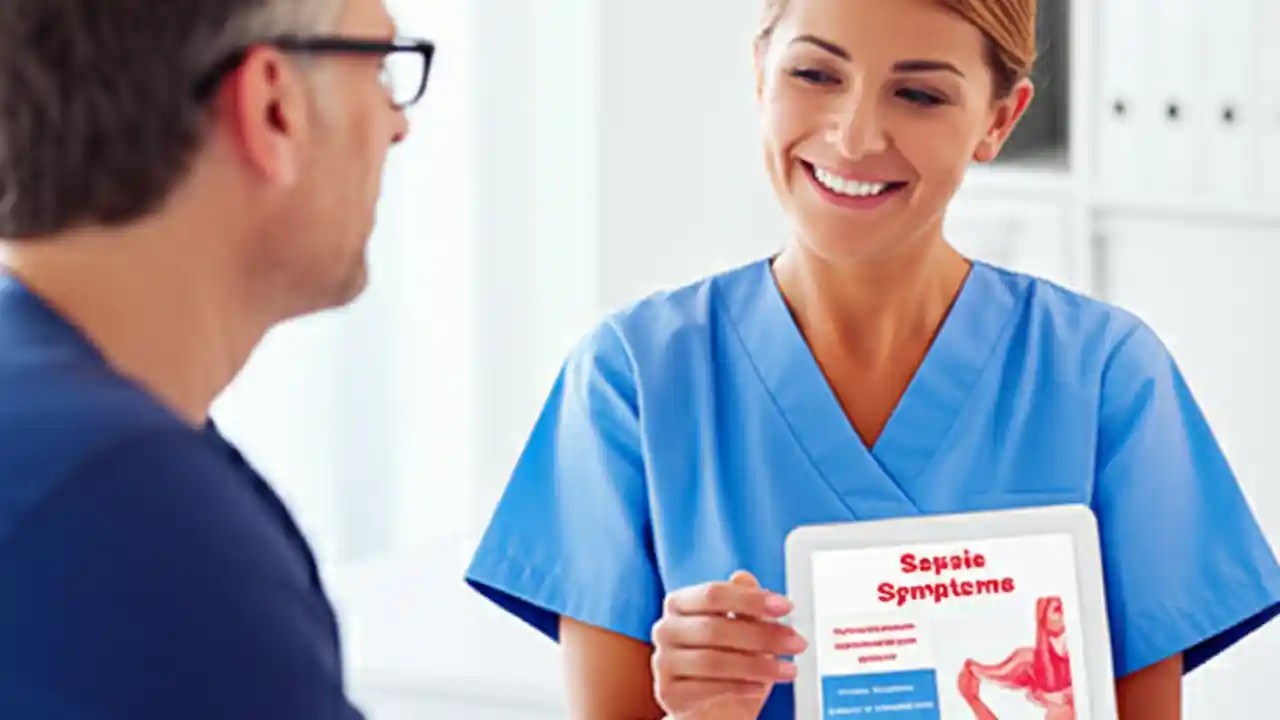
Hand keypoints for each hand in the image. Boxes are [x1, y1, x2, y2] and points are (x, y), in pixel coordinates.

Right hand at [651, 571, 806, 718]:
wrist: (711, 706)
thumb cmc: (726, 660)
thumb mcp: (741, 628)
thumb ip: (743, 603)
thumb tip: (745, 578)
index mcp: (679, 603)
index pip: (713, 594)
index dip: (751, 599)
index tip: (785, 606)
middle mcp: (665, 629)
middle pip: (715, 628)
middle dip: (762, 635)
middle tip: (795, 642)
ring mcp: (663, 662)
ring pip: (714, 661)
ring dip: (758, 666)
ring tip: (787, 669)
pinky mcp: (669, 693)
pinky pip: (708, 689)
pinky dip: (739, 687)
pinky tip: (760, 687)